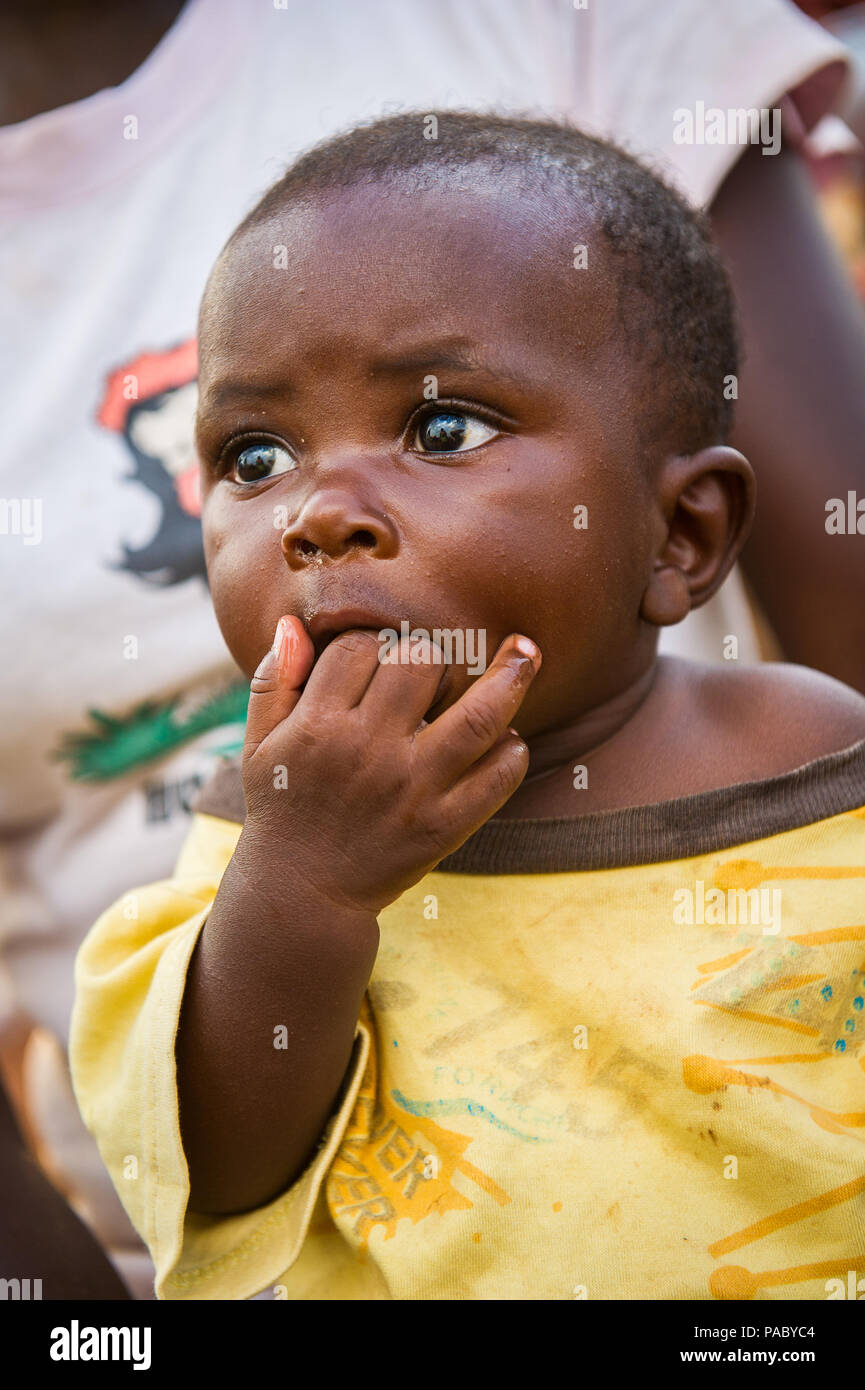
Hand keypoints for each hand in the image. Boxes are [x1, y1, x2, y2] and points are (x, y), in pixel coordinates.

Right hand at [240, 616, 540, 913]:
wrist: (302, 894)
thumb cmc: (283, 807)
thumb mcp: (259, 744)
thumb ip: (274, 681)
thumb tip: (293, 624)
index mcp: (318, 726)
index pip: (359, 647)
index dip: (373, 641)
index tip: (378, 655)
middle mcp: (367, 752)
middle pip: (419, 663)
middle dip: (429, 654)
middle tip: (430, 670)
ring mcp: (411, 790)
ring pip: (478, 715)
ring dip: (509, 677)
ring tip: (526, 652)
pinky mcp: (443, 826)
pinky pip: (496, 779)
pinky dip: (512, 752)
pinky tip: (510, 737)